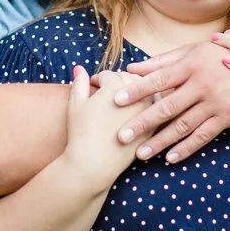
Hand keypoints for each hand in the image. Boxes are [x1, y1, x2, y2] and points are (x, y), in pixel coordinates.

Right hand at [62, 67, 152, 186]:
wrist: (95, 163)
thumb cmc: (81, 133)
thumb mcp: (76, 104)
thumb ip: (79, 82)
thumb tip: (79, 67)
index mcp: (116, 85)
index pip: (108, 75)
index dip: (98, 79)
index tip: (93, 84)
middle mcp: (136, 93)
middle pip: (128, 79)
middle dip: (117, 82)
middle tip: (107, 91)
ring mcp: (148, 109)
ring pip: (143, 92)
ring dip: (133, 92)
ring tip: (120, 101)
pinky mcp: (154, 124)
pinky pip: (151, 108)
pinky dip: (143, 106)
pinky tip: (131, 113)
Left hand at [116, 42, 229, 163]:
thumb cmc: (218, 56)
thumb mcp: (192, 52)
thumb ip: (162, 61)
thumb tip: (131, 68)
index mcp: (190, 65)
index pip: (158, 79)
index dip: (137, 91)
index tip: (116, 101)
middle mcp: (201, 84)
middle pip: (167, 107)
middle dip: (142, 123)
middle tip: (121, 137)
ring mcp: (214, 102)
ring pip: (183, 126)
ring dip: (161, 142)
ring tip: (141, 154)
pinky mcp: (227, 117)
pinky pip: (203, 136)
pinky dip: (187, 148)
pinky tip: (171, 158)